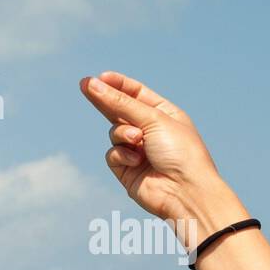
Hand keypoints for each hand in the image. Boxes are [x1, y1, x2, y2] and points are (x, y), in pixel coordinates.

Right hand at [78, 71, 244, 233]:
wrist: (186, 193)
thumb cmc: (180, 152)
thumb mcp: (152, 119)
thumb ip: (119, 102)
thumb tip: (92, 84)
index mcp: (163, 114)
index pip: (135, 93)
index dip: (118, 84)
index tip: (100, 77)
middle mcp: (150, 131)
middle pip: (119, 110)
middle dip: (104, 99)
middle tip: (84, 84)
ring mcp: (138, 150)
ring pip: (113, 132)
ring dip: (122, 134)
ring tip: (137, 140)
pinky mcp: (127, 169)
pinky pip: (112, 154)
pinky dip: (122, 155)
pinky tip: (136, 161)